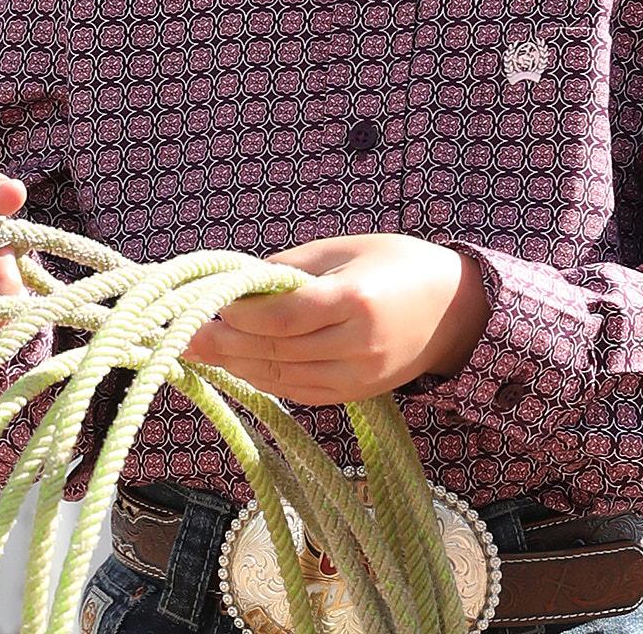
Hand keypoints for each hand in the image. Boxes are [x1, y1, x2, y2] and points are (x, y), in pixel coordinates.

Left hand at [184, 233, 489, 404]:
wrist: (457, 309)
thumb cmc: (400, 263)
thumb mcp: (347, 249)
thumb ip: (293, 268)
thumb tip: (241, 284)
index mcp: (354, 300)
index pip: (282, 317)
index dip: (240, 315)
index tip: (208, 305)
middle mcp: (357, 345)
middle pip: (276, 351)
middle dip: (225, 344)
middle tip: (184, 335)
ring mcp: (360, 375)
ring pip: (284, 378)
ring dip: (238, 365)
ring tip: (202, 351)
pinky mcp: (360, 393)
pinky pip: (302, 392)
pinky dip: (268, 380)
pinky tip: (242, 366)